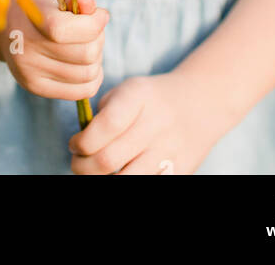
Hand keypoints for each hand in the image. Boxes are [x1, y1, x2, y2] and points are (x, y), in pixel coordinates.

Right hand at [0, 0, 108, 101]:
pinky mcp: (35, 87)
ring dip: (97, 58)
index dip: (93, 24)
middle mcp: (24, 47)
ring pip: (87, 74)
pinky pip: (81, 91)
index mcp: (29, 16)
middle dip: (99, 39)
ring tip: (87, 43)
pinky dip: (94, 77)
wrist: (8, 21)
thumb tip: (90, 8)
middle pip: (84, 54)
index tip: (101, 14)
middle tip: (93, 29)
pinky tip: (86, 62)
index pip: (65, 30)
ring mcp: (28, 71)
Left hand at [68, 70, 215, 173]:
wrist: (200, 103)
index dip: (82, 141)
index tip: (74, 144)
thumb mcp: (128, 90)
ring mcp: (170, 151)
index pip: (105, 126)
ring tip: (94, 173)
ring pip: (125, 180)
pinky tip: (118, 175)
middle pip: (108, 159)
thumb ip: (103, 112)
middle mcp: (156, 124)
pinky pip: (146, 185)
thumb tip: (81, 142)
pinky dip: (125, 183)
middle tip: (78, 163)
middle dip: (83, 166)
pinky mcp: (180, 171)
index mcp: (139, 97)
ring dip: (100, 180)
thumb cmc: (152, 98)